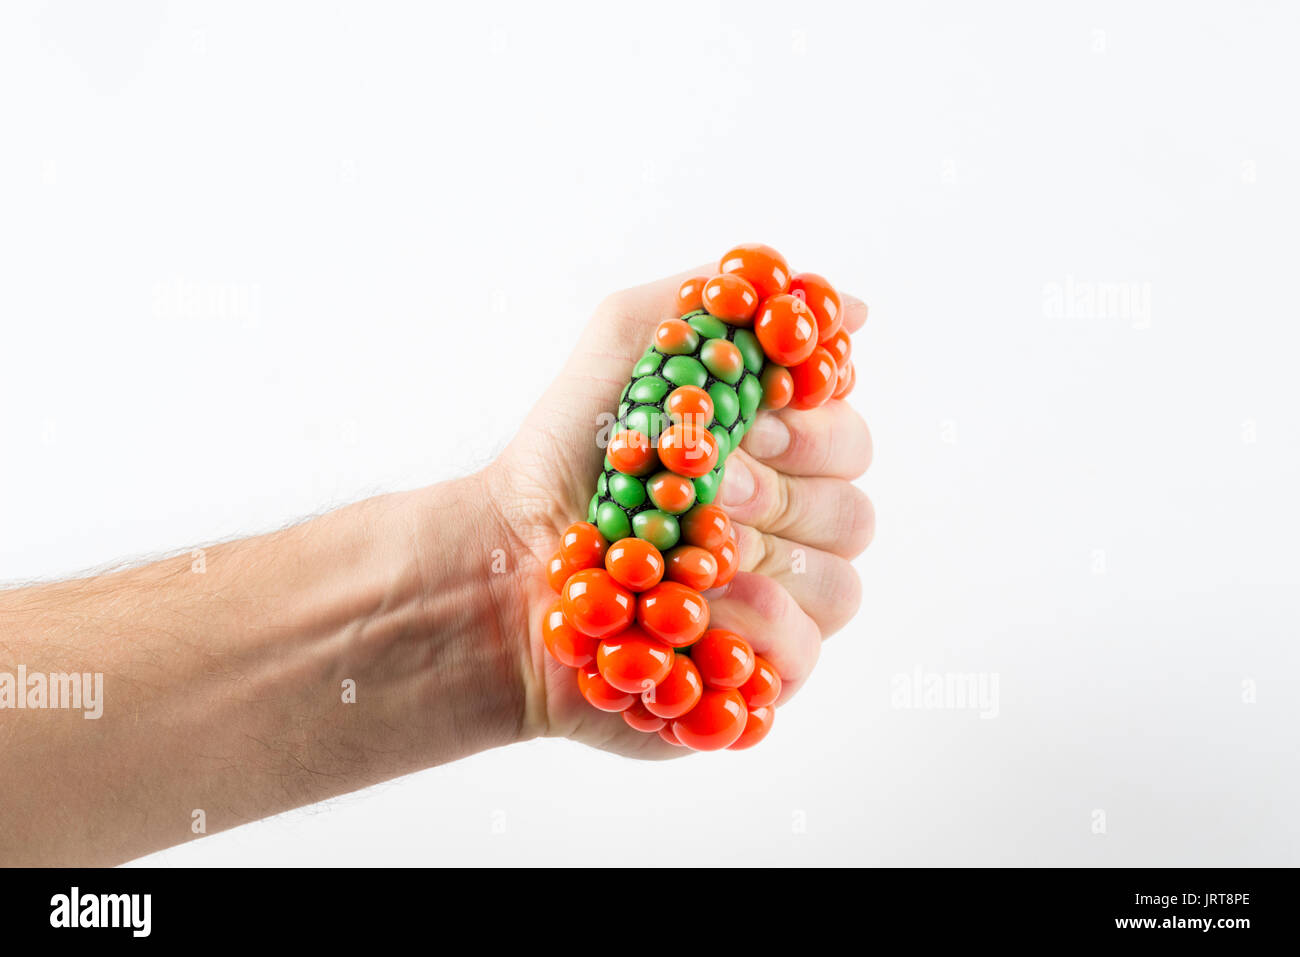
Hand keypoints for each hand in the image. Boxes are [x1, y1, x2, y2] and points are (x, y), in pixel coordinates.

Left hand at [479, 265, 873, 756]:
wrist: (507, 561)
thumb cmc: (565, 455)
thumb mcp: (630, 342)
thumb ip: (725, 303)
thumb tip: (850, 309)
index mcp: (773, 458)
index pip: (849, 436)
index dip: (814, 427)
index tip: (751, 420)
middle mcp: (784, 531)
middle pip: (853, 511)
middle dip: (783, 491)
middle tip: (714, 485)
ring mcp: (773, 605)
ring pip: (841, 581)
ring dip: (769, 557)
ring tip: (694, 549)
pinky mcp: (751, 671)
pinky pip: (803, 650)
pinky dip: (758, 624)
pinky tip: (703, 607)